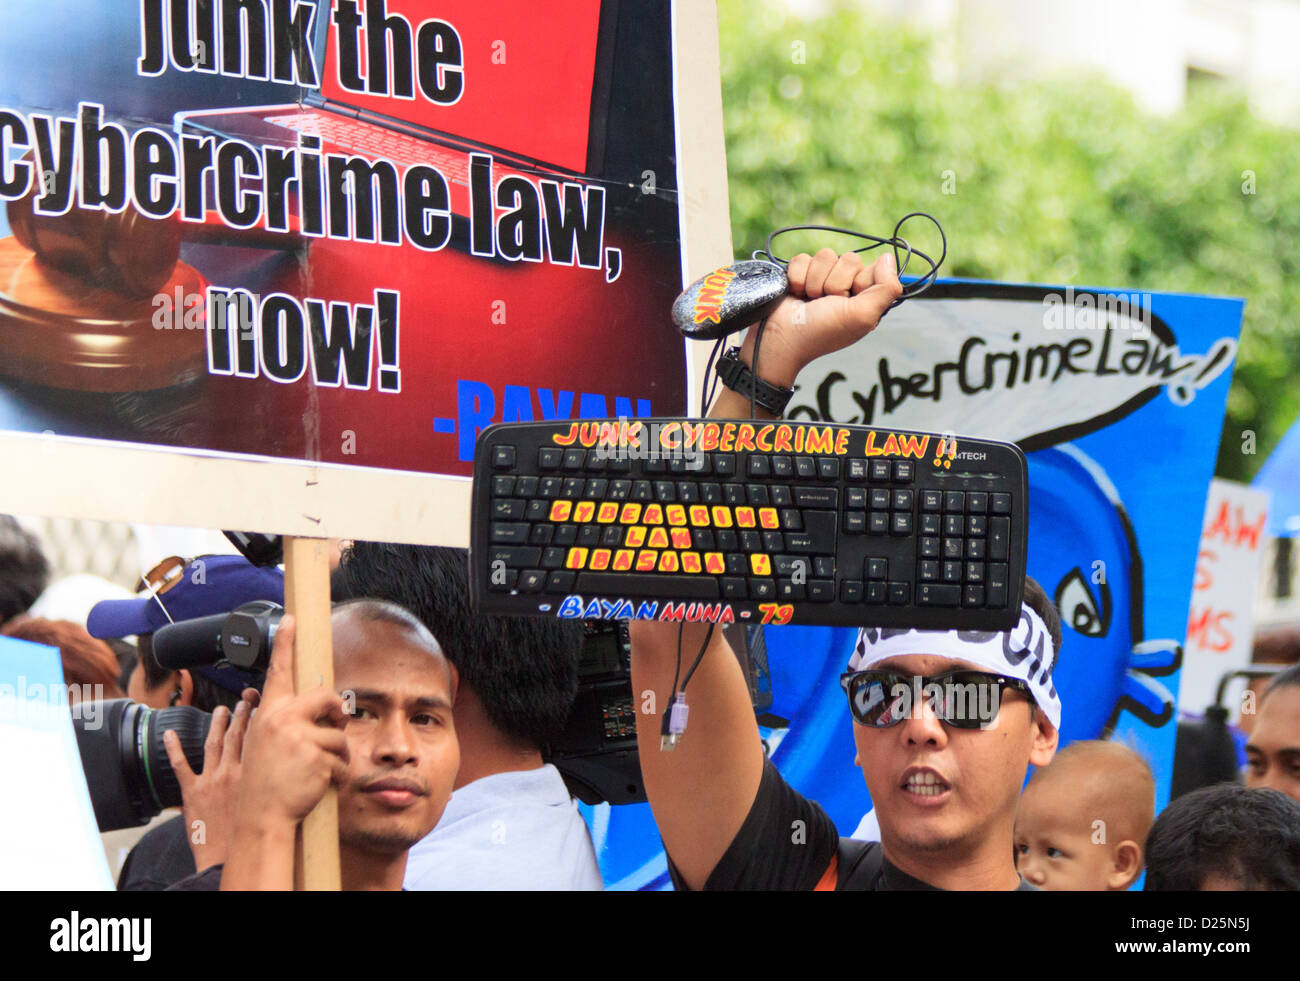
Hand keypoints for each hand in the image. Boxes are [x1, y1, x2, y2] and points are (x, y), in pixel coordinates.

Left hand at [163, 688, 256, 871]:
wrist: (225, 858)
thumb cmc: (249, 836)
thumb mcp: (269, 804)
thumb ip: (274, 784)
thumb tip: (292, 768)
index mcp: (252, 775)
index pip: (257, 739)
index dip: (260, 719)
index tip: (264, 705)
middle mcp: (231, 772)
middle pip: (237, 735)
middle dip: (242, 714)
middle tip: (246, 700)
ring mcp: (210, 780)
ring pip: (213, 743)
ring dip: (217, 724)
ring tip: (222, 709)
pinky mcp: (192, 792)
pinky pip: (180, 765)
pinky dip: (173, 748)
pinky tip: (169, 733)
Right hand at [234, 615, 348, 826]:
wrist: (262, 815)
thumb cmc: (266, 779)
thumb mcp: (266, 741)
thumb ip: (287, 719)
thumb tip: (320, 703)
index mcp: (269, 712)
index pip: (279, 671)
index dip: (285, 643)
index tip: (292, 619)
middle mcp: (282, 718)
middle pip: (328, 697)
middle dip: (337, 713)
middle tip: (334, 728)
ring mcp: (300, 737)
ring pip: (339, 733)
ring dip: (336, 753)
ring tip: (316, 768)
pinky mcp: (318, 755)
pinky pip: (341, 758)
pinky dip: (336, 772)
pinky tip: (317, 782)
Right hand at [737, 249, 902, 386]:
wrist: (783, 339)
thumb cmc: (822, 332)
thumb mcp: (862, 316)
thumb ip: (886, 288)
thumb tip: (887, 257)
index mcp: (863, 296)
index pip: (873, 268)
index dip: (860, 282)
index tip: (849, 301)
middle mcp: (844, 285)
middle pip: (850, 258)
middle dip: (835, 283)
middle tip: (826, 303)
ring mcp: (820, 278)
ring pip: (825, 255)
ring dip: (814, 281)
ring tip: (809, 301)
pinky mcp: (798, 273)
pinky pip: (803, 258)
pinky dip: (797, 278)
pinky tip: (795, 294)